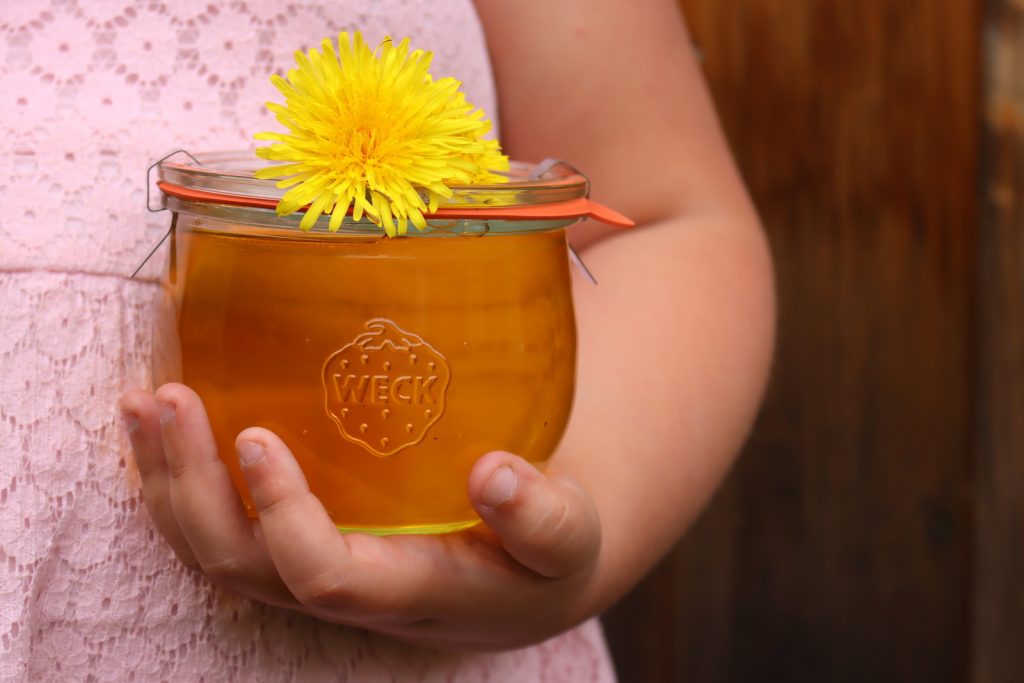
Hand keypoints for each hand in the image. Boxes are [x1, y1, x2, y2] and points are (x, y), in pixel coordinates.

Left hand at [119, 383, 602, 649]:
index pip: (326, 576)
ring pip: (213, 549)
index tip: (258, 435)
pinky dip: (177, 480)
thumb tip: (492, 473)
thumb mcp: (568, 538)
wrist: (518, 577)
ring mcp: (311, 570)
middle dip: (191, 487)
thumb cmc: (543, 553)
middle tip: (168, 396)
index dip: (283, 517)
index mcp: (409, 590)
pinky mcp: (298, 545)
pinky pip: (220, 527)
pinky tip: (159, 427)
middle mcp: (345, 589)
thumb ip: (542, 517)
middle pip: (239, 564)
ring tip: (143, 400)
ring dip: (167, 480)